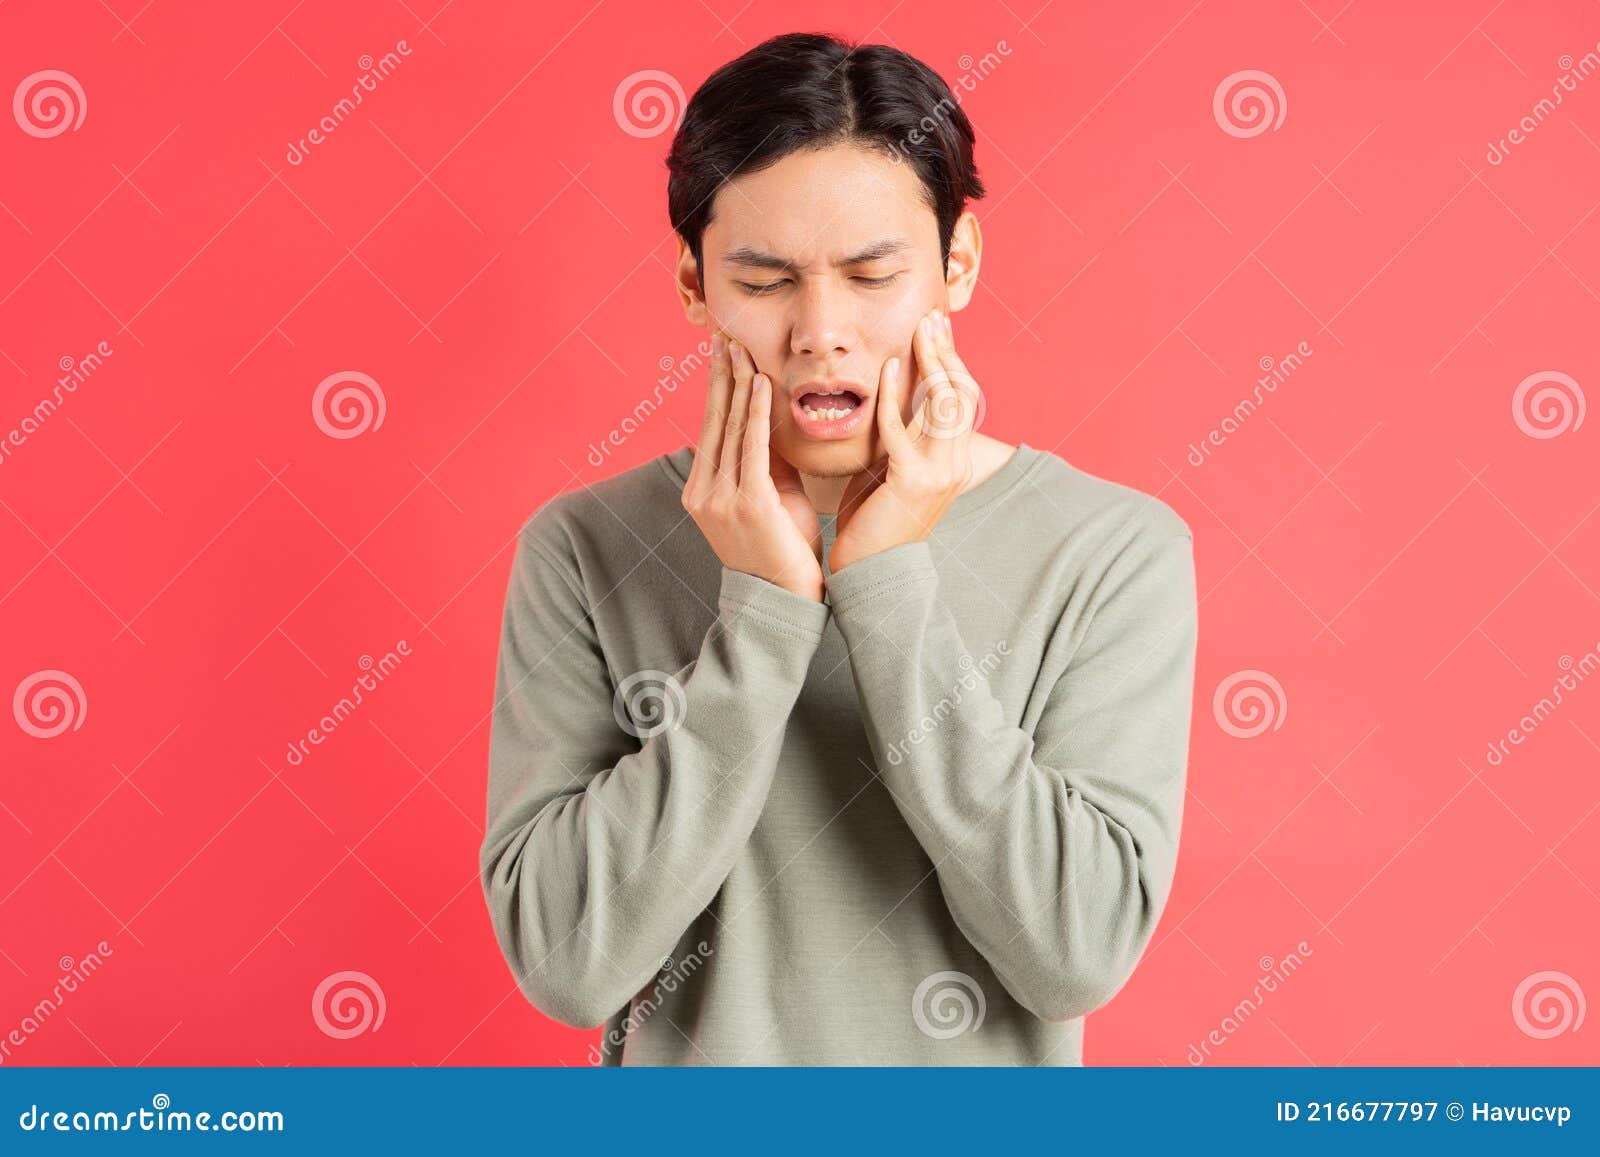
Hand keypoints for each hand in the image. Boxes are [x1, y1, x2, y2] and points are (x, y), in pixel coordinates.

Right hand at [681, 332, 824, 601]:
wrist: (787, 599)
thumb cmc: (784, 548)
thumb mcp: (772, 496)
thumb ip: (766, 459)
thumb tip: (772, 417)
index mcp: (703, 490)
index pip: (710, 427)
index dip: (716, 386)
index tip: (722, 351)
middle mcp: (703, 491)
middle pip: (713, 420)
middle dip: (720, 374)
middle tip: (724, 334)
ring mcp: (721, 498)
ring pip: (730, 428)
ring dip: (736, 383)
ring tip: (740, 347)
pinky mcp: (747, 503)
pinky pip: (752, 447)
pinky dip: (756, 411)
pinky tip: (759, 383)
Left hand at [830, 308, 977, 572]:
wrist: (869, 571)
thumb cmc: (871, 519)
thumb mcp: (890, 467)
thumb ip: (898, 435)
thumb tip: (890, 393)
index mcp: (953, 460)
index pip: (962, 399)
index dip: (951, 361)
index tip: (936, 327)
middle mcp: (954, 465)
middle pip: (962, 394)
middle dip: (946, 352)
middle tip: (932, 317)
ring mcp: (938, 474)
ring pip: (945, 406)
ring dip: (931, 364)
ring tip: (920, 331)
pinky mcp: (911, 482)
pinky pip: (903, 430)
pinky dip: (894, 396)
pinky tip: (886, 368)